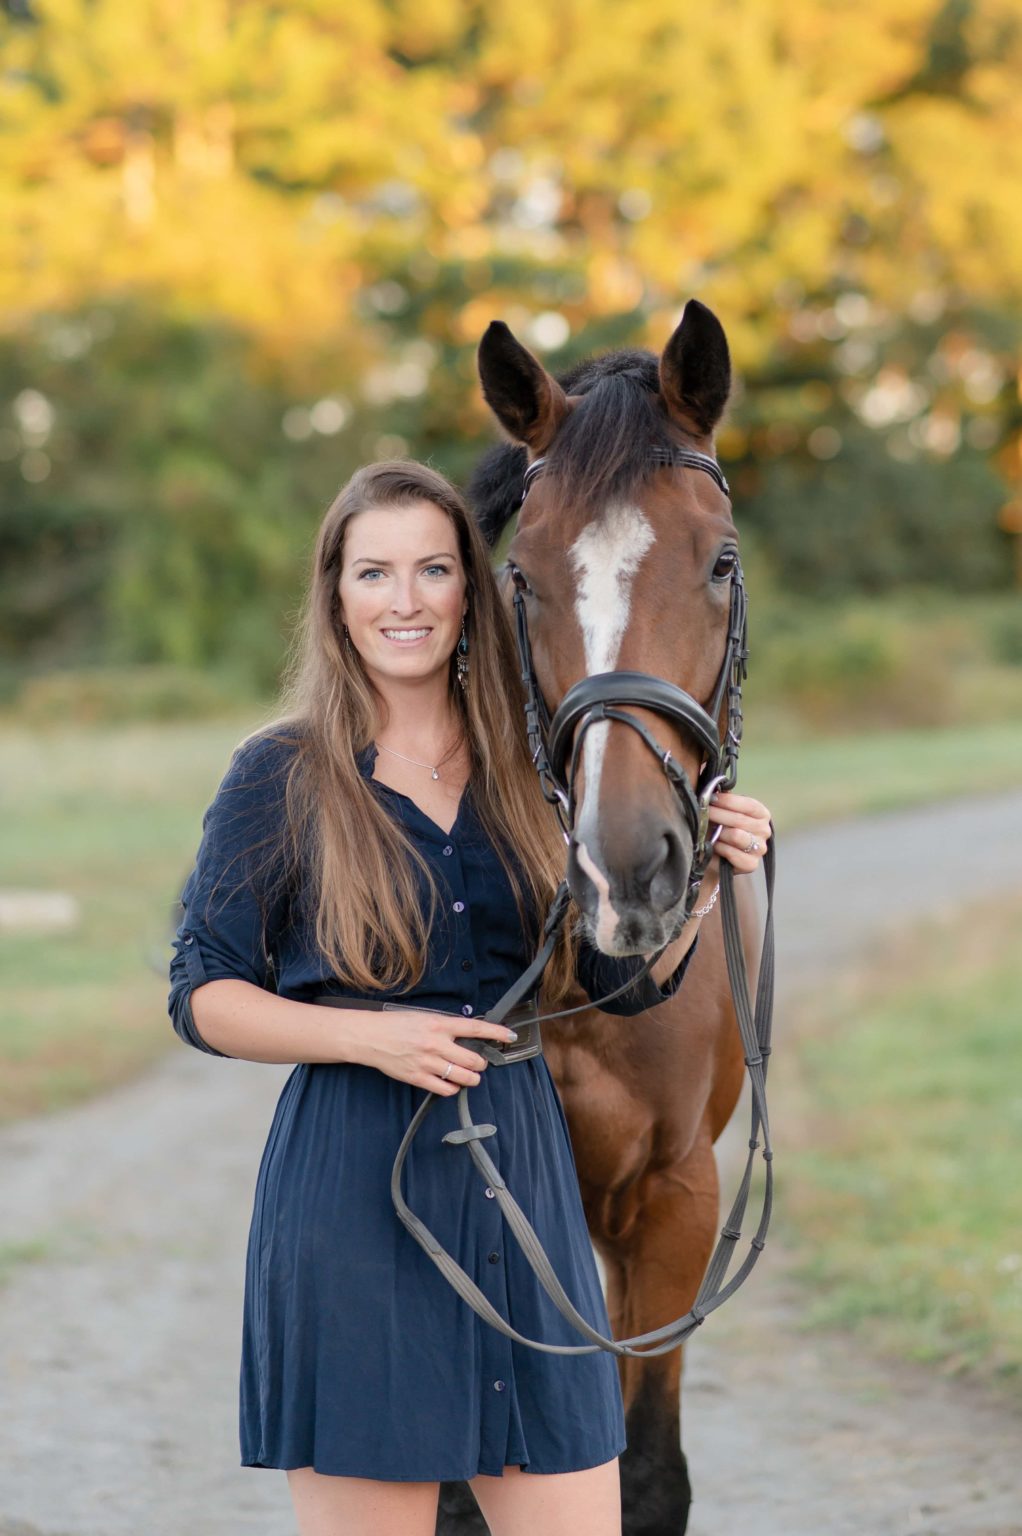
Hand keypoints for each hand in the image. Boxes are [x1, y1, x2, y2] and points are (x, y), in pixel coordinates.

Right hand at [357, 1009, 518, 1095]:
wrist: (371, 1037)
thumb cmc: (397, 1025)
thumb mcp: (424, 1017)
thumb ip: (445, 1026)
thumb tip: (467, 1035)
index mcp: (439, 1023)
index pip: (474, 1028)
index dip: (495, 1033)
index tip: (509, 1036)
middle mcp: (436, 1043)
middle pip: (473, 1060)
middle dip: (481, 1063)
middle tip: (479, 1062)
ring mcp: (427, 1062)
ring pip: (464, 1077)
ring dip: (472, 1078)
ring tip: (469, 1075)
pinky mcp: (418, 1077)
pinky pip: (446, 1089)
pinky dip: (454, 1088)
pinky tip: (451, 1083)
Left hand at [708, 790, 771, 874]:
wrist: (713, 856)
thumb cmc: (718, 828)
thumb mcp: (721, 811)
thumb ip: (722, 799)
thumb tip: (713, 787)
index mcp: (761, 814)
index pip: (748, 805)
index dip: (728, 801)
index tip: (710, 798)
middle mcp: (764, 830)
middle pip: (740, 820)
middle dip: (717, 814)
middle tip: (703, 812)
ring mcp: (760, 849)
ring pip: (736, 836)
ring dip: (719, 833)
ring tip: (711, 832)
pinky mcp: (751, 864)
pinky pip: (733, 853)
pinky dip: (720, 849)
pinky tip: (715, 846)